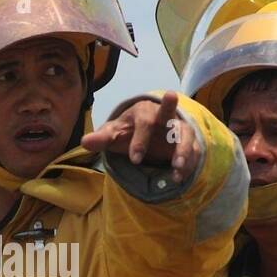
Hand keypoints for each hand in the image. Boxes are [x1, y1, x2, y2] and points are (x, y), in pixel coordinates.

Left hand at [81, 91, 199, 182]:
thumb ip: (101, 138)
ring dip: (184, 149)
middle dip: (171, 107)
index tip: (134, 159)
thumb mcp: (113, 134)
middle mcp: (163, 116)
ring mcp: (178, 128)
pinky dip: (189, 163)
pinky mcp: (187, 142)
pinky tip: (178, 177)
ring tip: (177, 168)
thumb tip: (84, 142)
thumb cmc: (127, 132)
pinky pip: (193, 150)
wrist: (144, 134)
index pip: (144, 121)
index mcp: (143, 111)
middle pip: (170, 111)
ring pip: (186, 133)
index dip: (140, 140)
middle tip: (172, 99)